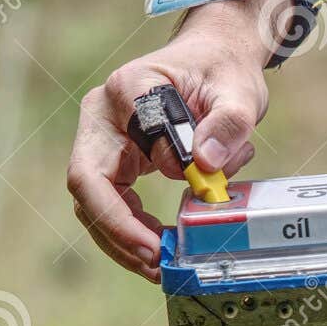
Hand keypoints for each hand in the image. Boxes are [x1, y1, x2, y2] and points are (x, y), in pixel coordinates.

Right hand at [68, 0, 276, 281]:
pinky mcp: (116, 157)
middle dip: (117, 232)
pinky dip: (133, 230)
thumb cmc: (225, 71)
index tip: (168, 236)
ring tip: (159, 267)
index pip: (107, 158)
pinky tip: (159, 248)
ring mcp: (104, 137)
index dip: (126, 208)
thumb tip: (204, 167)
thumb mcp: (240, 93)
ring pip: (93, 200)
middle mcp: (103, 115)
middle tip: (155, 265)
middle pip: (86, 185)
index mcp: (128, 91)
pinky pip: (111, 201)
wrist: (217, 58)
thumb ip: (227, 125)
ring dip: (122, 240)